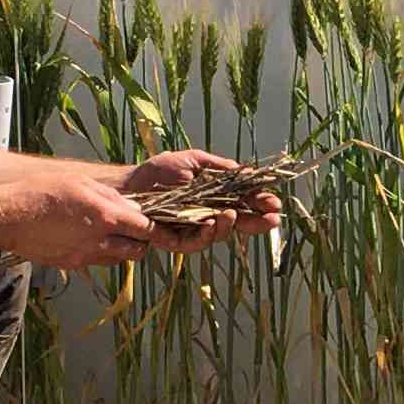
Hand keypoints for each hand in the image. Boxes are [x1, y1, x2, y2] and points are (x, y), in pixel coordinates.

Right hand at [0, 165, 169, 271]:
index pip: (145, 229)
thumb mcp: (81, 183)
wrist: (10, 218)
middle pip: (137, 251)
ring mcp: (84, 256)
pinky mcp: (71, 264)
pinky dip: (101, 254)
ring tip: (112, 234)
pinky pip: (96, 262)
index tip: (165, 229)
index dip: (158, 230)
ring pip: (118, 259)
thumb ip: (111, 197)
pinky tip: (90, 240)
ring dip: (122, 249)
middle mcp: (99, 241)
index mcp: (105, 216)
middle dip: (142, 242)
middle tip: (136, 230)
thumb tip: (134, 208)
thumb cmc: (43, 192)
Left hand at [119, 149, 282, 251]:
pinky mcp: (176, 241)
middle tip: (274, 218)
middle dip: (257, 221)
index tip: (275, 202)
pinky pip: (196, 241)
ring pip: (220, 233)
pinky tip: (216, 221)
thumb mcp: (194, 162)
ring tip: (237, 214)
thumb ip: (221, 168)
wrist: (128, 185)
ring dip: (233, 225)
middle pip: (239, 221)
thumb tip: (248, 171)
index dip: (260, 203)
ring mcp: (193, 229)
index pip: (244, 202)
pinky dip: (208, 233)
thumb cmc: (159, 171)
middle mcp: (208, 215)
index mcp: (215, 197)